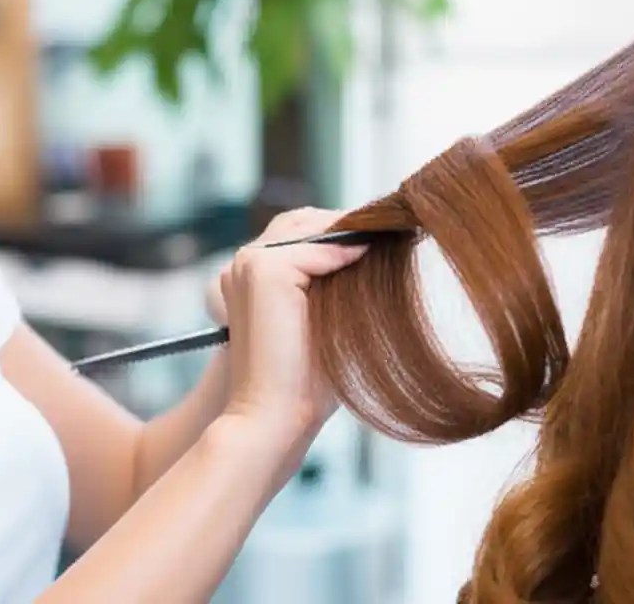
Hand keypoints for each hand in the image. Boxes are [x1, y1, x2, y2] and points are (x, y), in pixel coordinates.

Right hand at [218, 207, 367, 438]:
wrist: (275, 413)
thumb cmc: (305, 378)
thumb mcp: (325, 318)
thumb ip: (336, 280)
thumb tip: (377, 246)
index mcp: (253, 274)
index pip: (302, 230)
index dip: (341, 232)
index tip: (381, 236)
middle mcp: (244, 263)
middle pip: (305, 221)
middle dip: (347, 225)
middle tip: (389, 232)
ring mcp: (249, 263)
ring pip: (310, 228)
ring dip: (348, 234)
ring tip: (384, 242)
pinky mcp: (265, 272)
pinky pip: (315, 245)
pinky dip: (344, 250)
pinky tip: (367, 257)